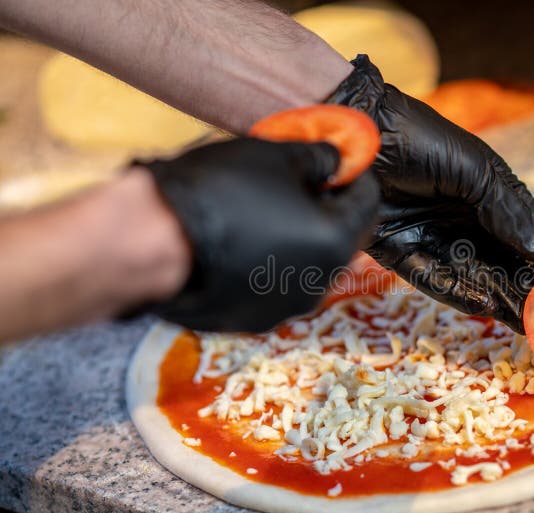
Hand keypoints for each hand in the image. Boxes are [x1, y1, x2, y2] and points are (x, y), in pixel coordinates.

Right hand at [139, 138, 378, 331]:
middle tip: (306, 183)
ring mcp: (286, 308)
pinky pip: (277, 284)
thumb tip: (337, 162)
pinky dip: (273, 262)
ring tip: (271, 210)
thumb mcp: (275, 156)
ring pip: (310, 264)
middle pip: (341, 238)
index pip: (367, 202)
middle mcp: (320, 284)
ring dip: (303, 237)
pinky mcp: (253, 320)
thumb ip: (319, 158)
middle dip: (330, 209)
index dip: (357, 176)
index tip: (342, 162)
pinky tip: (246, 240)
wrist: (150, 241)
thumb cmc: (219, 191)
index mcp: (335, 243)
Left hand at [327, 55, 533, 332]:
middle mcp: (465, 219)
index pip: (531, 231)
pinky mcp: (402, 251)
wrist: (360, 133)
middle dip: (531, 287)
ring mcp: (434, 236)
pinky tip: (484, 305)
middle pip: (505, 261)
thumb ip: (506, 208)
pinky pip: (434, 278)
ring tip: (528, 320)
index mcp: (490, 194)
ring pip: (475, 275)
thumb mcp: (473, 168)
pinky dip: (458, 292)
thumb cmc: (421, 139)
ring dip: (501, 297)